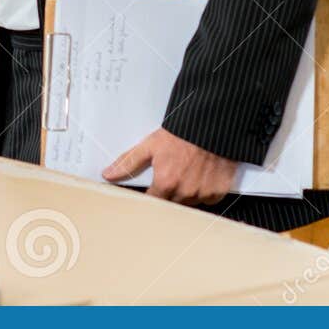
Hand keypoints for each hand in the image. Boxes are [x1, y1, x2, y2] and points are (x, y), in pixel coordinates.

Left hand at [102, 126, 237, 205]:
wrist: (211, 124)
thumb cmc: (182, 133)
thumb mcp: (150, 144)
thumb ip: (128, 162)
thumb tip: (109, 174)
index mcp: (166, 183)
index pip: (153, 202)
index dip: (151, 195)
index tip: (152, 190)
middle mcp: (186, 192)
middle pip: (172, 204)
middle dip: (169, 193)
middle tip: (173, 174)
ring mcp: (204, 193)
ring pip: (190, 203)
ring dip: (187, 193)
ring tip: (188, 172)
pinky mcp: (219, 191)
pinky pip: (209, 199)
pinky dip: (205, 191)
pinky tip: (202, 175)